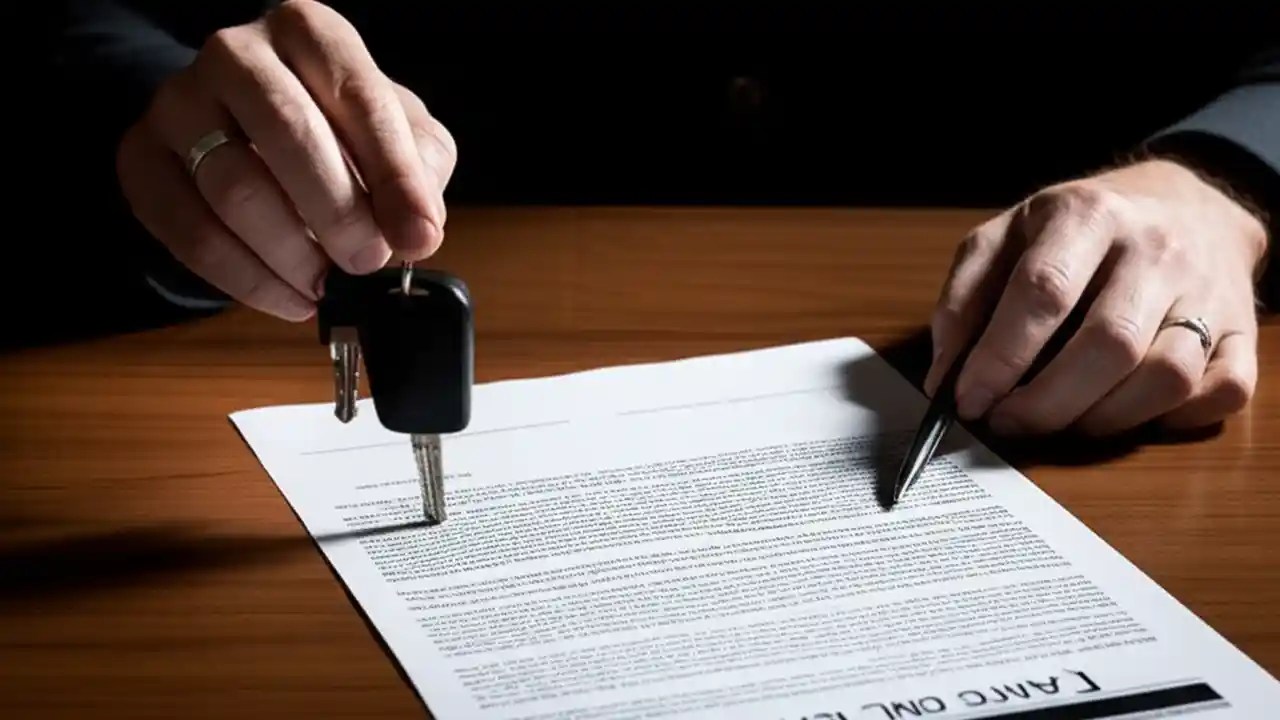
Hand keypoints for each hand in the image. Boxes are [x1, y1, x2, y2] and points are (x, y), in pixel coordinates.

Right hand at [116, 0, 455, 320]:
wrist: (249, 134)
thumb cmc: (341, 134)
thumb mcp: (399, 136)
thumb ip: (418, 172)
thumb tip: (415, 232)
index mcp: (309, 33)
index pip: (357, 95)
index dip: (394, 175)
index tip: (418, 235)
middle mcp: (236, 53)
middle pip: (286, 130)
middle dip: (338, 211)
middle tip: (367, 261)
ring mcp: (177, 102)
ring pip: (233, 188)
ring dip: (292, 253)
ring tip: (328, 284)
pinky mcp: (140, 158)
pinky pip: (190, 233)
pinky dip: (249, 280)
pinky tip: (290, 297)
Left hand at [926, 158, 1268, 435]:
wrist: (1183, 202)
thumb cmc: (1077, 231)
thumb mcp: (1005, 238)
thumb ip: (964, 300)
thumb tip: (942, 378)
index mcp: (1087, 215)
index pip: (1044, 291)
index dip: (1000, 356)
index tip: (968, 400)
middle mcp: (1155, 248)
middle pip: (1108, 343)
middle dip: (1046, 402)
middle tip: (1006, 423)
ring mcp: (1208, 291)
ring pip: (1167, 375)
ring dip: (1104, 419)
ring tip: (1062, 422)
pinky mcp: (1244, 331)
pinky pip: (1223, 391)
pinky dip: (1175, 419)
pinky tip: (1130, 414)